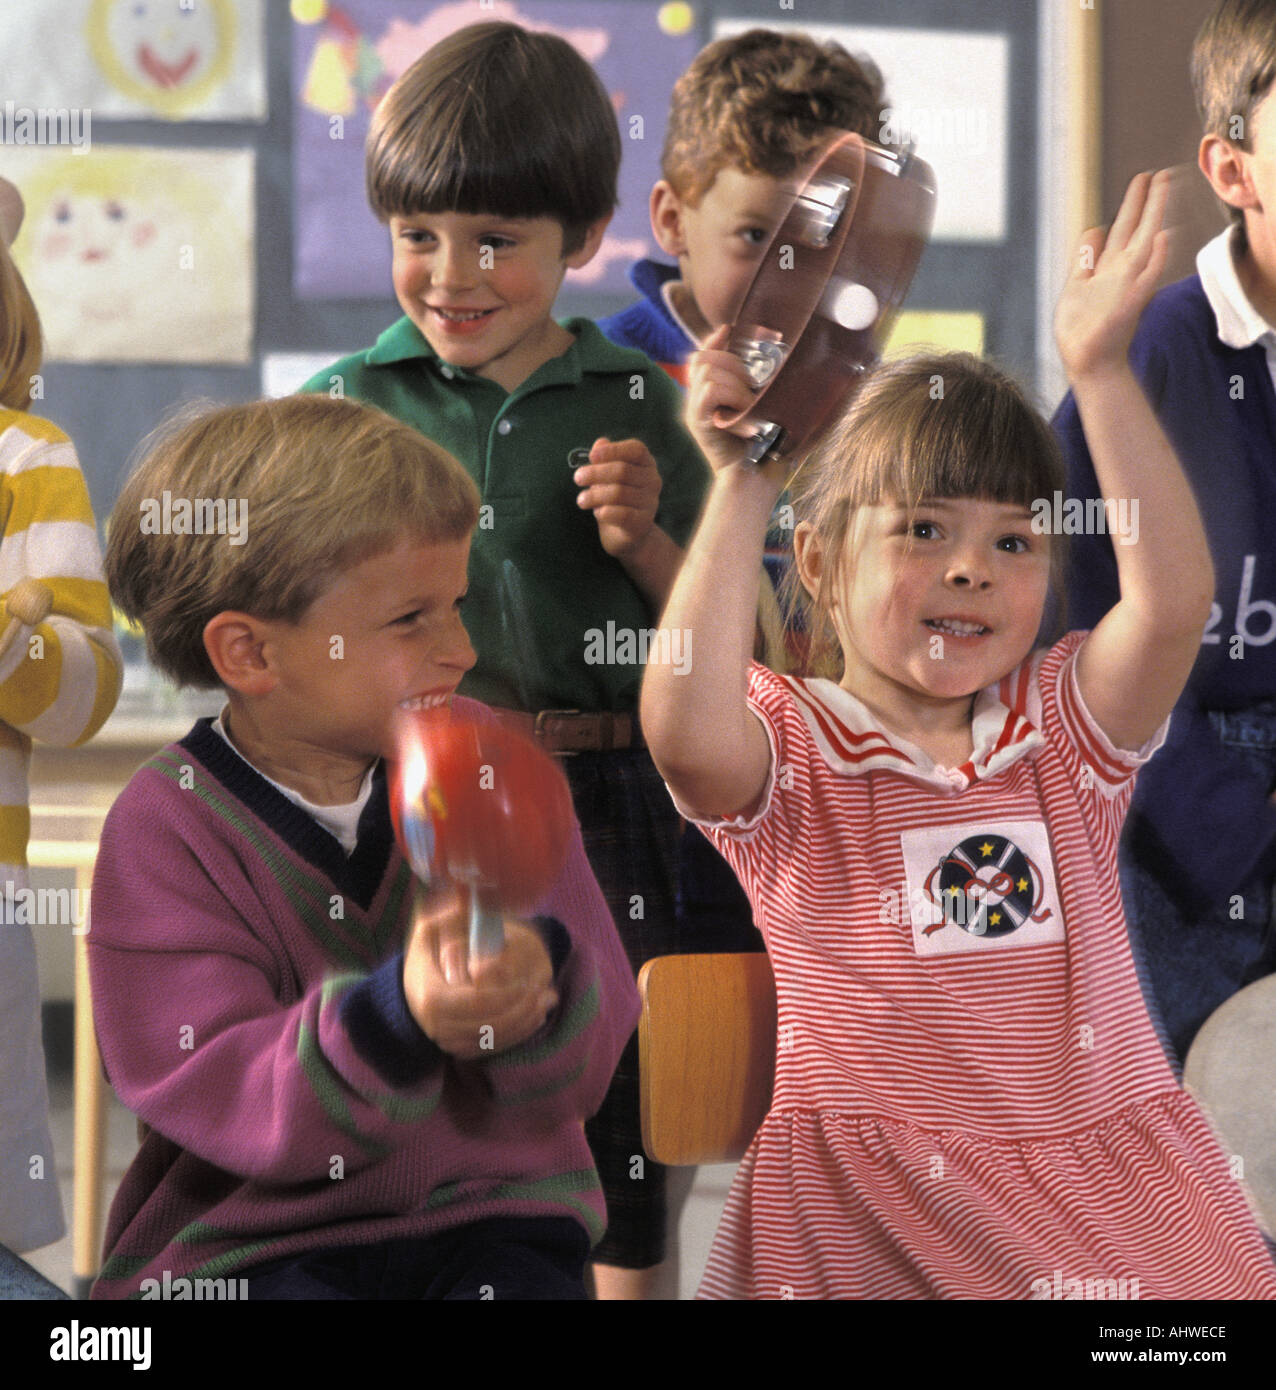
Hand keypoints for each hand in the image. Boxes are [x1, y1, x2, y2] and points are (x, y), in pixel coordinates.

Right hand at [403, 888, 556, 1058]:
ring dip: (526, 1022)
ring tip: (548, 1002)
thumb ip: (446, 916)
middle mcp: (439, 1026)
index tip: (531, 981)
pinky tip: (536, 1016)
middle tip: (547, 993)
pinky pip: (493, 1047)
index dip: (508, 994)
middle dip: (524, 1009)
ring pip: (496, 1038)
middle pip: (492, 1023)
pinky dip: (518, 1034)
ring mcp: (449, 1042)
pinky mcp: (460, 1050)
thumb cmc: (424, 958)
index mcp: (434, 998)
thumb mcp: (427, 932)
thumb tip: (466, 902)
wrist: (410, 994)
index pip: (480, 1002)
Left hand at [574, 438, 661, 557]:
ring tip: (581, 500)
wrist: (626, 535)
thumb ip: (604, 459)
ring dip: (594, 495)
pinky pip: (622, 514)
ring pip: (619, 493)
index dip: (613, 450)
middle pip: (623, 471)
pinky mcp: (643, 523)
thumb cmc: (614, 499)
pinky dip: (604, 512)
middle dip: (595, 473)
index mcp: (646, 463)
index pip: (636, 449)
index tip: (591, 456)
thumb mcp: (606, 477)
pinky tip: (597, 513)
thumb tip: (600, 443)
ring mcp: (650, 503)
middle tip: (577, 478)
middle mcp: (653, 481)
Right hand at [686, 326, 773, 473]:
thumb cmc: (766, 445)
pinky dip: (733, 395)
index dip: (715, 339)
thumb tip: (773, 350)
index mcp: (708, 394)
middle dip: (734, 361)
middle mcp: (696, 400)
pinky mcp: (697, 423)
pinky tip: (746, 411)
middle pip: (703, 357)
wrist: (756, 480)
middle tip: (757, 383)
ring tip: (754, 401)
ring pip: (708, 370)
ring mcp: (694, 411)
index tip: (733, 330)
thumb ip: (758, 383)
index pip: (701, 355)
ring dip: (738, 380)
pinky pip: (711, 389)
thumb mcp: (764, 406)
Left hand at [1055, 169, 1170, 383]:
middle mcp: (1120, 271)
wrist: (1088, 361)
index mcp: (1106, 267)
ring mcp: (1128, 285)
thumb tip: (1094, 228)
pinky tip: (1163, 238)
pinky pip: (1147, 278)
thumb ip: (1085, 259)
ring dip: (1154, 213)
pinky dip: (1156, 259)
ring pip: (1145, 241)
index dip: (1132, 204)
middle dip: (1145, 199)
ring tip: (1163, 184)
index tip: (1142, 180)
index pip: (1122, 227)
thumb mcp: (1075, 286)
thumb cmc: (1080, 329)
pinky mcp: (1131, 303)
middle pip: (1134, 227)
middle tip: (1158, 172)